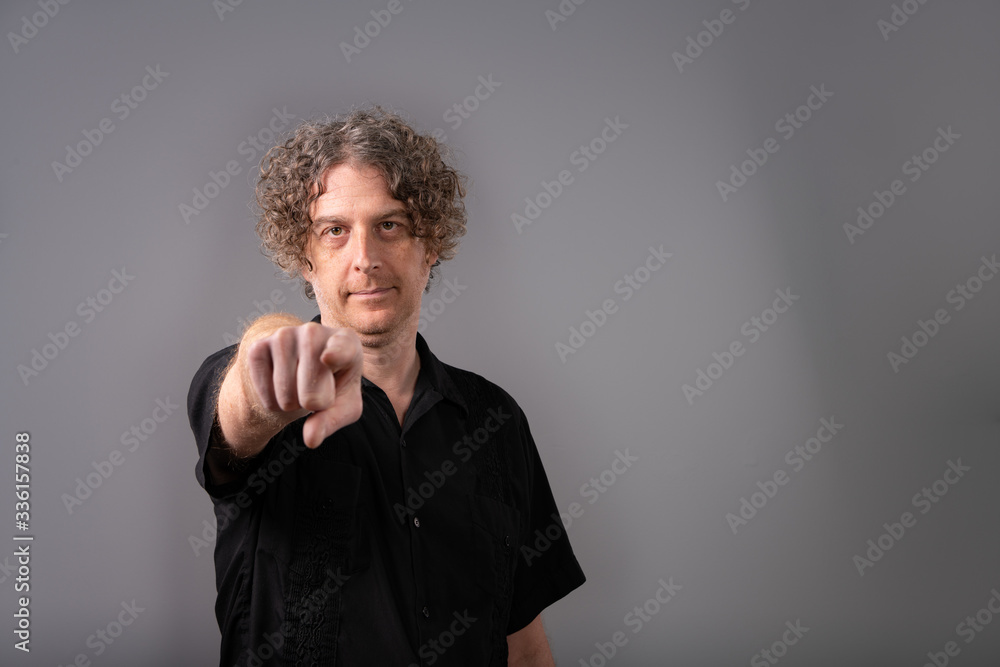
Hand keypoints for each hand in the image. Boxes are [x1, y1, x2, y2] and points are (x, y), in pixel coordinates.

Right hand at [244, 322, 363, 447]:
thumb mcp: (344, 405)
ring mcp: (284, 335)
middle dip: (313, 404)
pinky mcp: (258, 346)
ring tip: (299, 388)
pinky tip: (280, 387)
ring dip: (291, 404)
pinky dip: (272, 402)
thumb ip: (332, 421)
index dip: (335, 355)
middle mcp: (314, 331)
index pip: (341, 349)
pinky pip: (264, 392)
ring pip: (285, 393)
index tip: (327, 359)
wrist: (302, 369)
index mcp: (346, 341)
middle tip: (316, 392)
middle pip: (311, 391)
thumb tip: (311, 438)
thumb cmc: (332, 385)